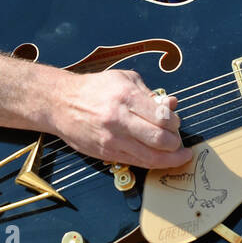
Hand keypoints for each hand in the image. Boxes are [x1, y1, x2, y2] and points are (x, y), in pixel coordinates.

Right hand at [52, 68, 193, 169]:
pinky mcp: (106, 153)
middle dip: (176, 143)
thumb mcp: (125, 79)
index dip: (176, 123)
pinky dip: (153, 163)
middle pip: (160, 140)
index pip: (162, 117)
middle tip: (179, 141)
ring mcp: (112, 139)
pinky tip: (160, 159)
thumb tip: (172, 104)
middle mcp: (119, 120)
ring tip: (178, 155)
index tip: (176, 123)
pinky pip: (137, 163)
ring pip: (150, 157)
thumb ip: (150, 94)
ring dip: (170, 159)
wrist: (61, 103)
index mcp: (126, 97)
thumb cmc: (96, 88)